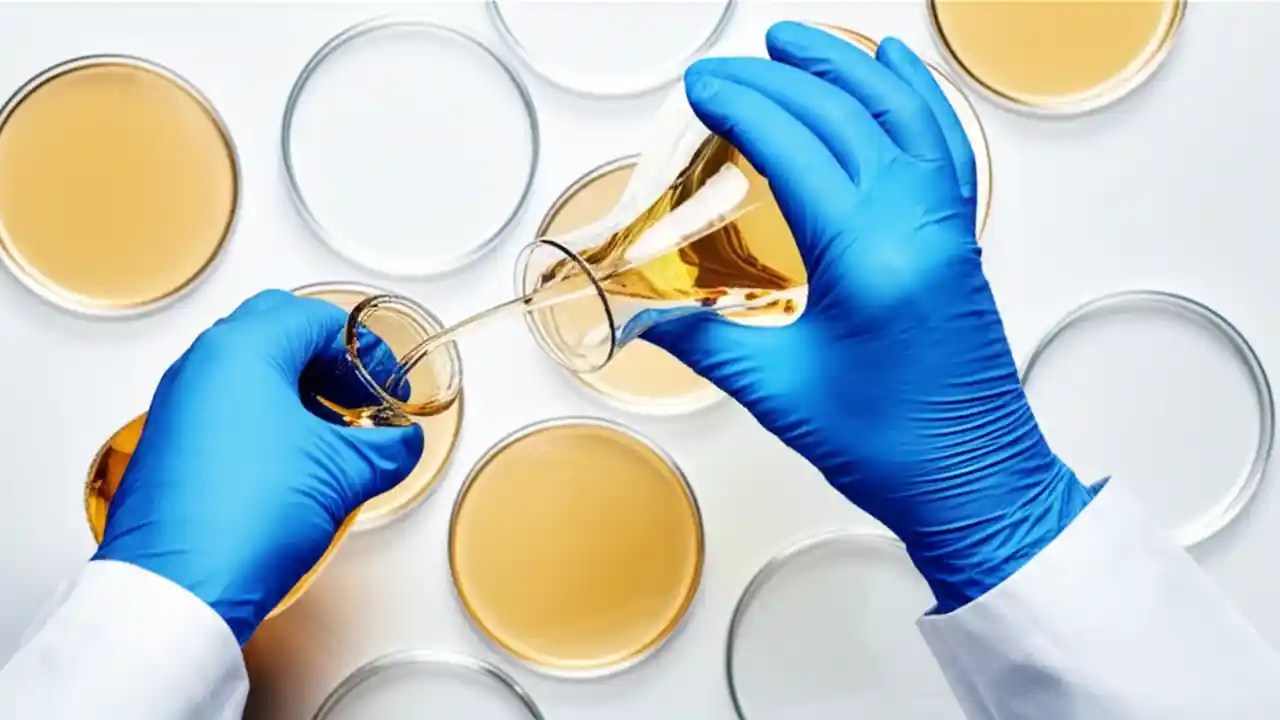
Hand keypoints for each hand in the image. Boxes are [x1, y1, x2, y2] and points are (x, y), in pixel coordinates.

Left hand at [95, 290, 423, 642]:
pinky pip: (223, 407)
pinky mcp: (168, 443)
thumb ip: (389, 448)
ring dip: (295, 389)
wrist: (180, 588)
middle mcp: (200, 367)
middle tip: (358, 392)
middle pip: (275, 331)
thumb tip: (402, 443)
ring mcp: (177, 404)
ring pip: (245, 369)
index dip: (364, 350)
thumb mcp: (345, 474)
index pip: (314, 320)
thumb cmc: (244, 516)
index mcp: (240, 351)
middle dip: (326, 360)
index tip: (385, 381)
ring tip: (332, 431)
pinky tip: (294, 460)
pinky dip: (264, 417)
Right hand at [645, 23, 1092, 611]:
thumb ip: (707, 343)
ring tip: (798, 41)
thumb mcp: (780, 392)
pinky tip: (893, 71)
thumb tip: (651, 321)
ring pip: (899, 112)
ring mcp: (945, 225)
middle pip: (842, 114)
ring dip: (846, 66)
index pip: (795, 145)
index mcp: (865, 256)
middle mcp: (914, 224)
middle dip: (777, 77)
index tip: (703, 88)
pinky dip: (915, 95)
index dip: (742, 105)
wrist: (975, 484)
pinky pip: (943, 141)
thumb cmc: (895, 448)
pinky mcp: (959, 237)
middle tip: (726, 69)